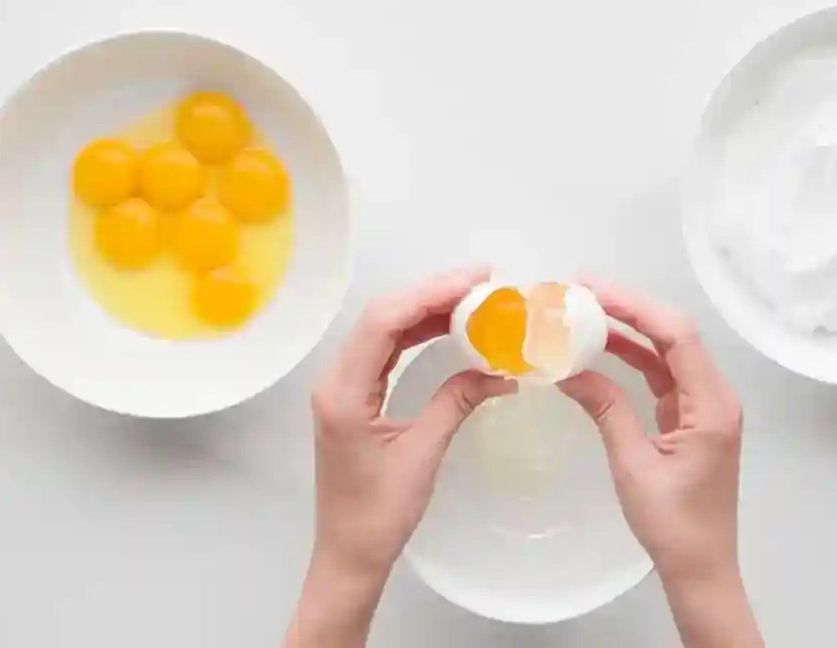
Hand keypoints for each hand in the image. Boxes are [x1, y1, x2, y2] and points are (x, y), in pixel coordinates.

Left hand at [289, 268, 514, 647]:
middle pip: (383, 317)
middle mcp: (336, 381)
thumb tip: (500, 370)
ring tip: (474, 298)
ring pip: (385, 331)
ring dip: (426, 311)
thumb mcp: (423, 454)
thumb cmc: (378, 515)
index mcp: (343, 391)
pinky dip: (417, 335)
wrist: (348, 555)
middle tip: (482, 281)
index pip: (384, 322)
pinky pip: (386, 352)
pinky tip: (449, 328)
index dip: (429, 293)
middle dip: (432, 293)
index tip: (474, 282)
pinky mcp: (355, 399)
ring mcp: (343, 388)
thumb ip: (457, 402)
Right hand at [558, 280, 761, 647]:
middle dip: (628, 309)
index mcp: (711, 404)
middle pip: (674, 335)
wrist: (701, 568)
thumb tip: (569, 370)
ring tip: (584, 312)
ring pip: (667, 352)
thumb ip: (606, 409)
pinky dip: (633, 359)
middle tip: (580, 291)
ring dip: (629, 331)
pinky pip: (663, 375)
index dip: (634, 306)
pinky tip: (601, 348)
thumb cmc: (673, 525)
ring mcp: (704, 407)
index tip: (592, 289)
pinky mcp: (691, 419)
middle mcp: (715, 397)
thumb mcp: (633, 464)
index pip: (676, 335)